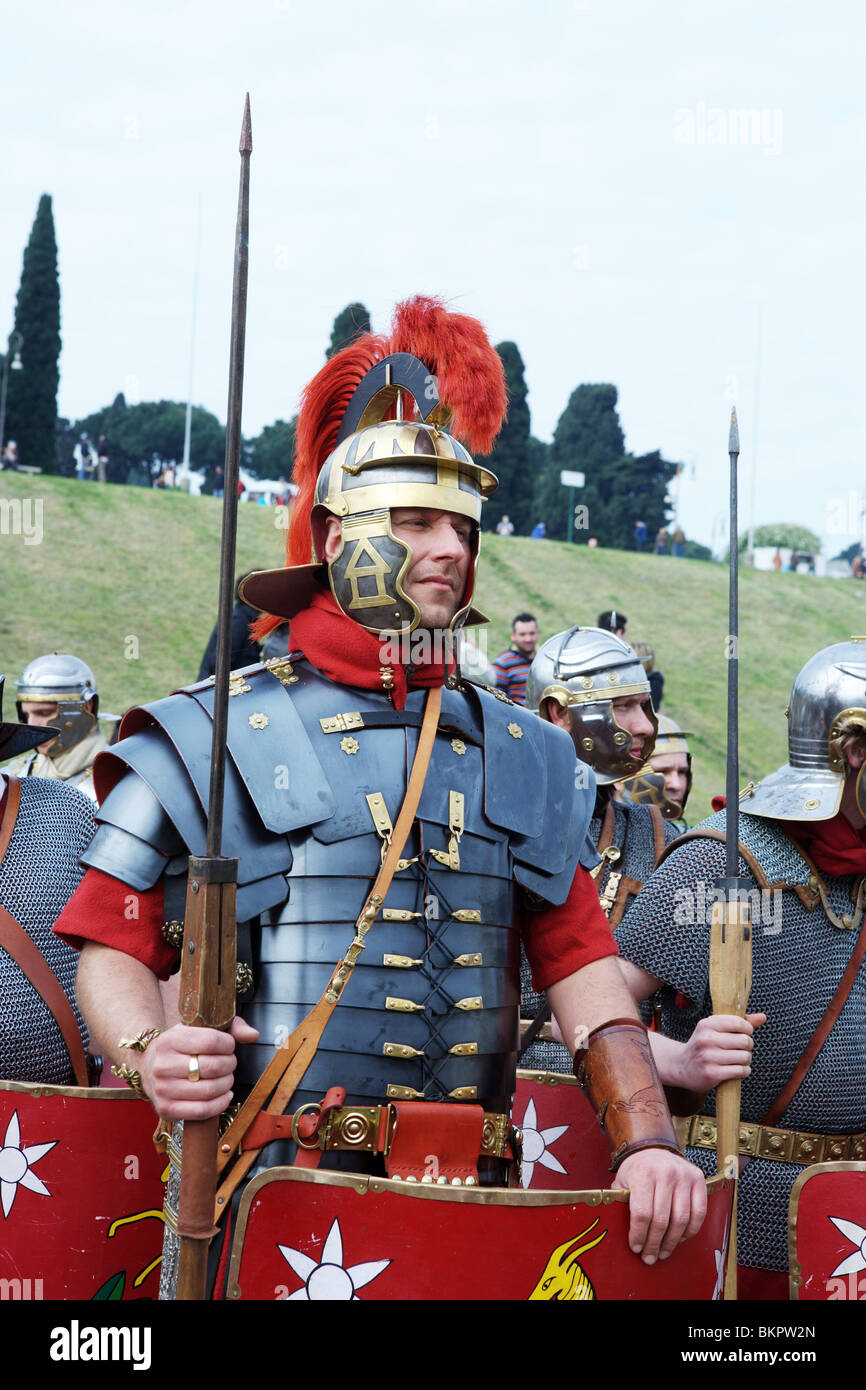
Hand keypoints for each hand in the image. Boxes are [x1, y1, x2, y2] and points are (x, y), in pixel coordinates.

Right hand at [138, 1016, 258, 1118]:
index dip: (228, 1044)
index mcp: (170, 1040)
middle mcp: (162, 1065)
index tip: (229, 1046)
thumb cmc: (181, 1046)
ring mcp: (162, 1089)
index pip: (211, 1041)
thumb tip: (253, 1035)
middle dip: (230, 1065)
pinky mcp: (165, 1109)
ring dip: (227, 1084)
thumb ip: (230, 1027)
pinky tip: (224, 1095)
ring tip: (226, 1078)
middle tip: (229, 1063)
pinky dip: (220, 1104)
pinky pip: (202, 1111)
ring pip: (210, 1090)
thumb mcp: (199, 1028)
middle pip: (213, 1067)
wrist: (149, 1066)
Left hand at [614, 1147, 706, 1264]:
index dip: (639, 1235)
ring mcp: (684, 1175)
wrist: (653, 1148)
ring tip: (663, 1252)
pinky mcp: (698, 1179)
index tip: (636, 1247)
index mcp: (643, 1173)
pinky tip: (679, 1238)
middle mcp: (665, 1172)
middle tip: (650, 1257)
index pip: (642, 1213)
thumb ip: (621, 1203)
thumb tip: (620, 1233)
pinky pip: (699, 1213)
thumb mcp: (622, 1181)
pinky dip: (690, 1230)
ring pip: (681, 1219)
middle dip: (654, 1243)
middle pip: (661, 1220)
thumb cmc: (636, 1170)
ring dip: (672, 1242)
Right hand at [675, 1013, 765, 1091]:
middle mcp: (706, 1039)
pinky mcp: (711, 1073)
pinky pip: (740, 1071)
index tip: (745, 1034)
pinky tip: (738, 1070)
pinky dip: (744, 1071)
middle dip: (748, 1046)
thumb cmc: (704, 1045)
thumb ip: (739, 1023)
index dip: (748, 1029)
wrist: (682, 1066)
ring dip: (746, 1060)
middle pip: (744, 1041)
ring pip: (744, 1057)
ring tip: (739, 1060)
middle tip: (743, 1049)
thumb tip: (763, 1017)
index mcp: (707, 1024)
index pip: (738, 1023)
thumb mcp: (715, 1030)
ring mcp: (708, 1057)